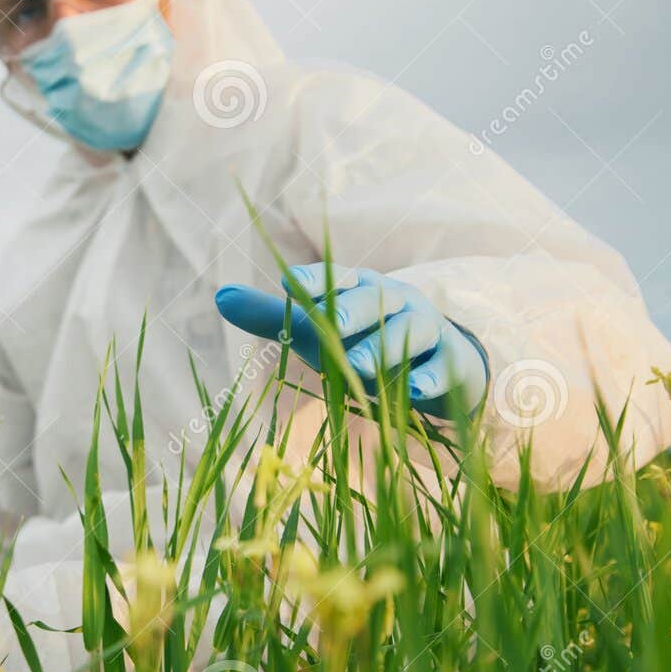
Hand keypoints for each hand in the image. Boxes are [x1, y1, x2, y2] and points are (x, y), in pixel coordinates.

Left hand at [214, 264, 486, 414]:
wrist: (435, 367)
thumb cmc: (362, 342)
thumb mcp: (316, 331)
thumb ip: (271, 316)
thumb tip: (219, 295)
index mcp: (359, 288)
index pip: (336, 278)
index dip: (314, 281)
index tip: (288, 283)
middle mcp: (395, 302)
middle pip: (376, 299)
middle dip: (353, 311)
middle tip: (328, 328)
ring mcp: (427, 330)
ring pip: (410, 331)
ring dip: (384, 348)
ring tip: (357, 368)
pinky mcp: (451, 363)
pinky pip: (443, 367)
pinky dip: (429, 379)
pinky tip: (413, 392)